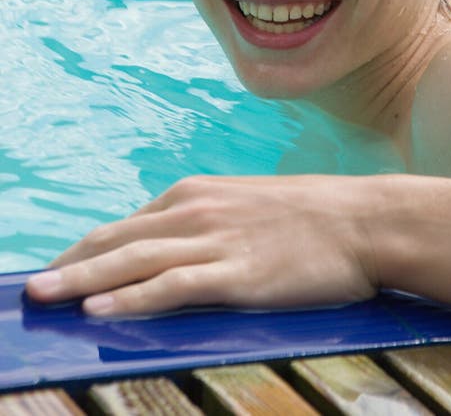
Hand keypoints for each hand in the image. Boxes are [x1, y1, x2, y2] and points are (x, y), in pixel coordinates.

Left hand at [25, 175, 378, 315]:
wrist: (364, 219)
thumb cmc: (310, 216)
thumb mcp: (246, 206)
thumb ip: (204, 222)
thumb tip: (170, 246)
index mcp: (196, 193)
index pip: (124, 225)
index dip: (85, 250)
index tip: (60, 270)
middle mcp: (196, 211)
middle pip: (116, 242)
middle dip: (69, 265)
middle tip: (33, 290)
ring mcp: (215, 241)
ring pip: (133, 262)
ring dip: (82, 281)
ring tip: (44, 299)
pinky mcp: (237, 273)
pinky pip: (171, 287)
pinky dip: (131, 299)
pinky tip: (100, 311)